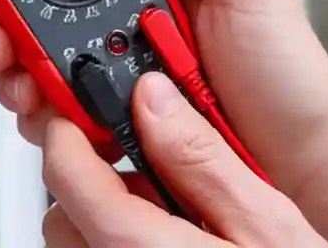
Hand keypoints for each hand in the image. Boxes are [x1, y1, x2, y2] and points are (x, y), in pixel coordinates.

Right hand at [0, 0, 327, 240]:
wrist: (304, 162)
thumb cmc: (287, 71)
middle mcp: (124, 22)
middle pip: (34, 9)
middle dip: (3, 21)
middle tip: (0, 38)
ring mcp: (114, 76)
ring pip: (35, 66)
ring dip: (18, 74)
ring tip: (34, 86)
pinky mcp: (111, 126)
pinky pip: (57, 120)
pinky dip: (47, 122)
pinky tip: (68, 124)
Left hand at [40, 71, 327, 246]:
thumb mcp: (265, 223)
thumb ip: (200, 159)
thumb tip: (154, 100)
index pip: (69, 183)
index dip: (69, 139)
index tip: (83, 120)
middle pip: (62, 221)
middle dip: (93, 187)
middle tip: (149, 176)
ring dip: (105, 227)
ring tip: (170, 223)